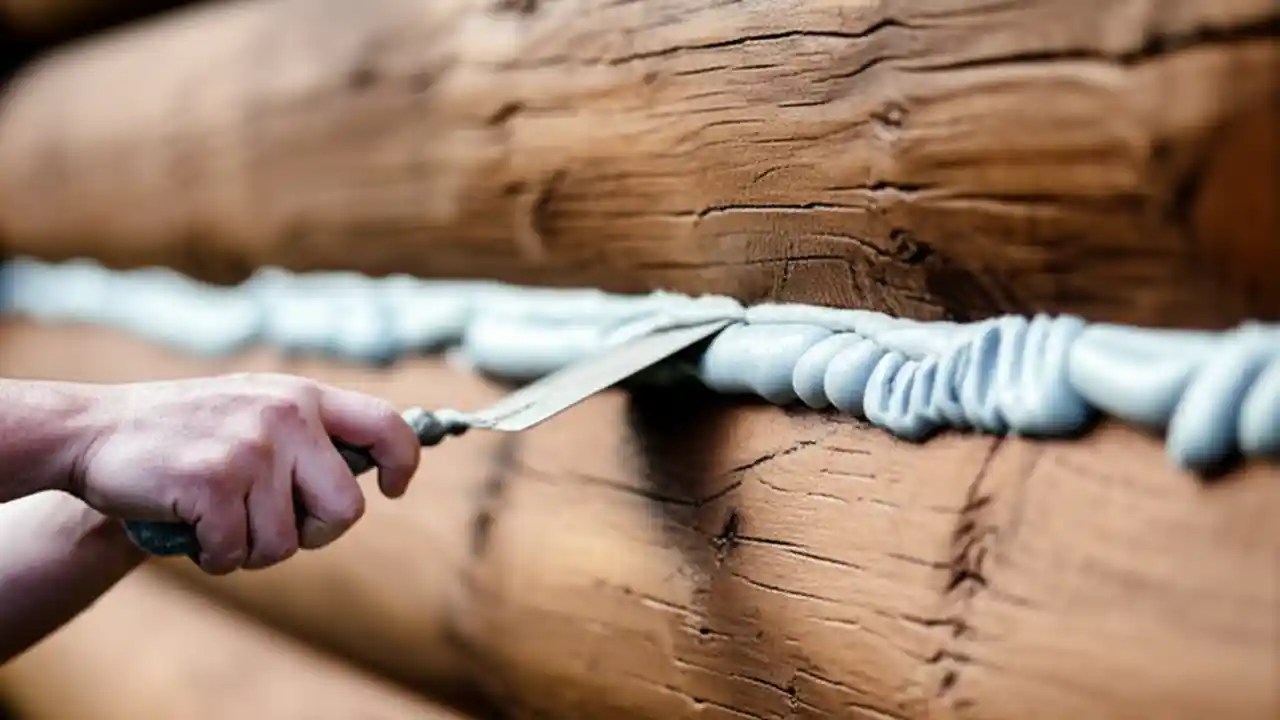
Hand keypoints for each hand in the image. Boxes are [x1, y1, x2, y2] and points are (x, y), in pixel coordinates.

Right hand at [66, 373, 419, 573]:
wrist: (96, 430)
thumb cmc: (186, 431)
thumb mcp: (257, 407)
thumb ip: (310, 432)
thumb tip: (372, 470)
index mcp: (304, 397)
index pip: (387, 425)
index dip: (402, 463)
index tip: (390, 488)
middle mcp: (288, 418)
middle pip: (345, 509)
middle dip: (313, 533)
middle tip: (272, 526)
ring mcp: (252, 449)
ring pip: (285, 542)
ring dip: (249, 548)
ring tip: (218, 518)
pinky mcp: (214, 482)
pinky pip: (236, 552)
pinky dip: (213, 555)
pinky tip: (191, 528)